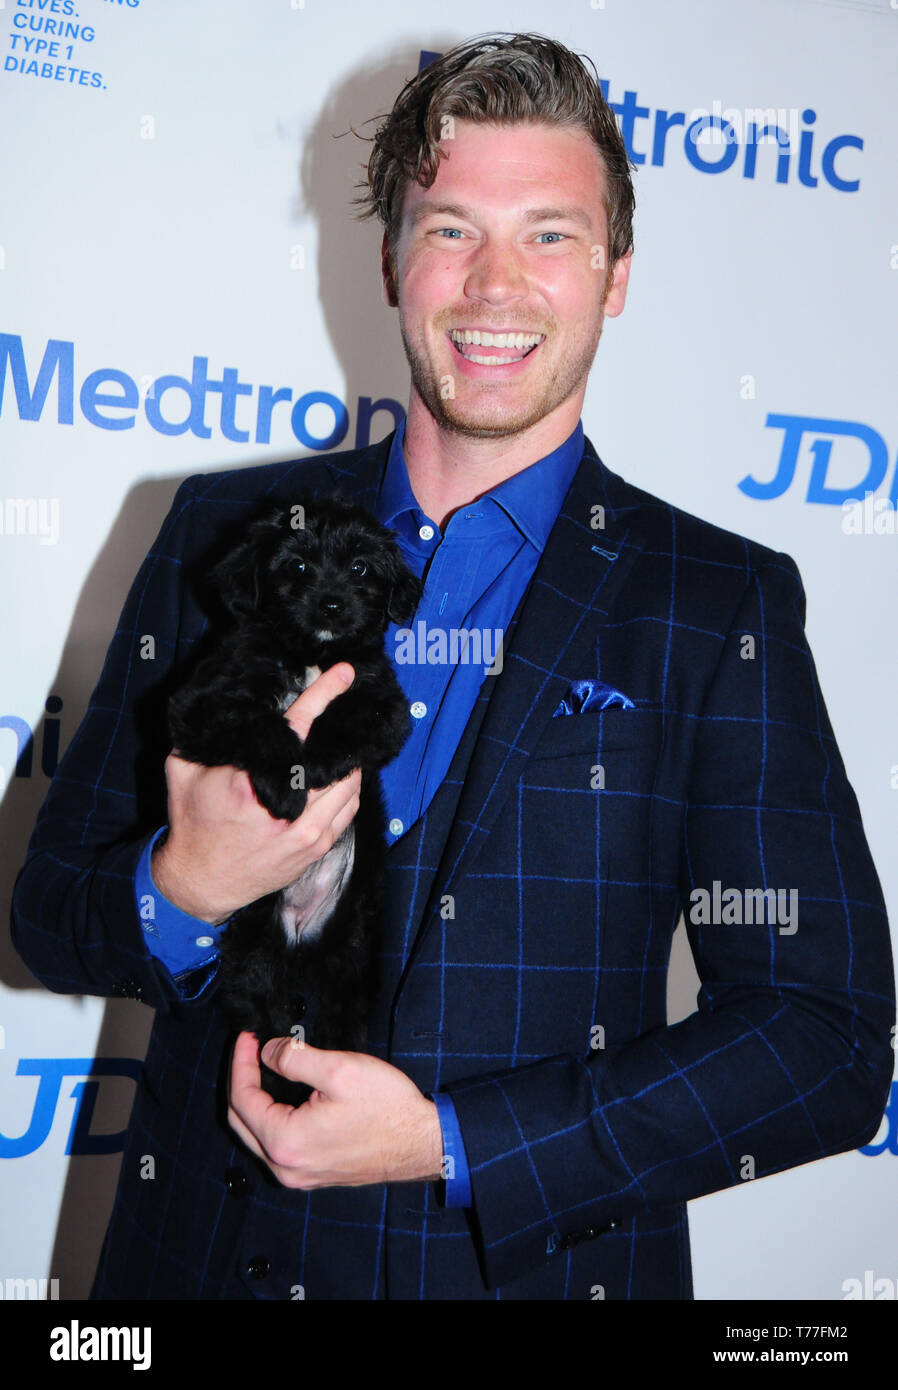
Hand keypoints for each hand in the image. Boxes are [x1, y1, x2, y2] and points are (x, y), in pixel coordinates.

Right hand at [152, 663, 360, 922]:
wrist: (201, 882)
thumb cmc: (192, 821)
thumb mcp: (184, 771)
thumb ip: (209, 737)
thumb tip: (229, 703)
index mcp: (251, 783)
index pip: (299, 728)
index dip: (323, 694)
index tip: (342, 673)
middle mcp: (285, 807)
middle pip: (335, 756)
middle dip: (341, 730)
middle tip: (340, 715)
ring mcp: (305, 830)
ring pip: (350, 783)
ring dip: (348, 760)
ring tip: (339, 746)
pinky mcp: (315, 847)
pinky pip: (349, 809)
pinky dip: (348, 789)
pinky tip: (337, 778)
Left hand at [227, 1031, 444, 1188]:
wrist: (422, 1142)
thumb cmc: (387, 1108)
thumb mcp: (340, 1069)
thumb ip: (294, 1058)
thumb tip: (267, 1052)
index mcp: (286, 1141)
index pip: (242, 1098)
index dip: (241, 1061)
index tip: (248, 1036)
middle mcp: (285, 1167)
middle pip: (240, 1120)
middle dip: (241, 1079)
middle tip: (251, 1049)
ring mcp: (299, 1176)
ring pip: (256, 1135)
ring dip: (253, 1101)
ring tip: (262, 1068)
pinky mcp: (313, 1174)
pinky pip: (276, 1146)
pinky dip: (270, 1118)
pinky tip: (282, 1097)